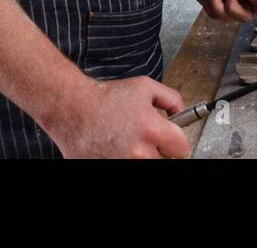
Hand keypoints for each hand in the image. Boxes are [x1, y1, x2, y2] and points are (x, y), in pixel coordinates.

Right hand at [47, 76, 189, 158]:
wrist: (73, 108)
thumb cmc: (105, 98)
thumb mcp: (144, 86)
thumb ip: (171, 99)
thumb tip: (180, 113)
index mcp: (152, 130)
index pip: (182, 149)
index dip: (176, 139)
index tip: (169, 137)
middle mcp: (140, 153)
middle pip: (165, 160)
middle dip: (158, 148)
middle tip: (143, 136)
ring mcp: (124, 164)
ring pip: (148, 164)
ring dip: (142, 155)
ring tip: (127, 141)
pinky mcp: (109, 169)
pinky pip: (127, 165)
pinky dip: (123, 158)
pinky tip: (116, 148)